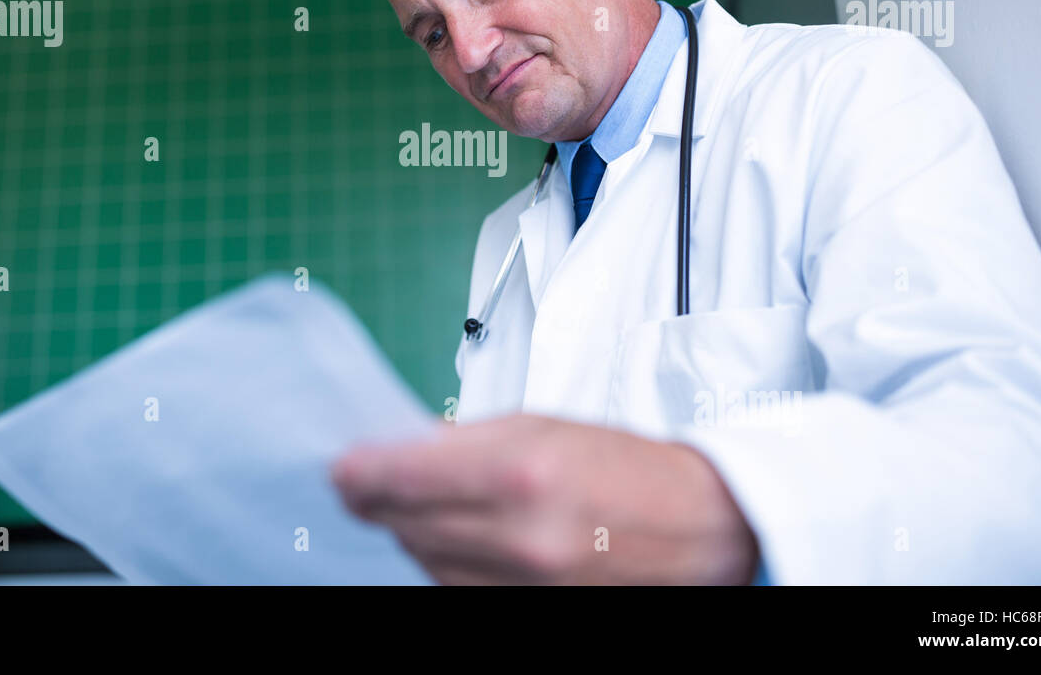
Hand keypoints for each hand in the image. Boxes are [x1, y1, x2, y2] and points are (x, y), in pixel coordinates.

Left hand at [330, 413, 758, 584]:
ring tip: (445, 506)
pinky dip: (448, 565)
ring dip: (418, 533)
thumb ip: (464, 441)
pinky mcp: (528, 614)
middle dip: (385, 500)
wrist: (697, 526)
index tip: (343, 469)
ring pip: (425, 564)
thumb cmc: (624, 467)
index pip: (400, 479)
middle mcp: (518, 538)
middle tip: (376, 479)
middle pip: (405, 526)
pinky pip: (457, 591)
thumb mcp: (542, 426)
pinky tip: (467, 540)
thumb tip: (396, 452)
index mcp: (519, 472)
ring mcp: (524, 588)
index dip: (359, 473)